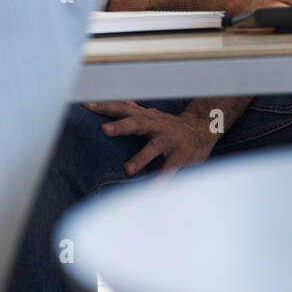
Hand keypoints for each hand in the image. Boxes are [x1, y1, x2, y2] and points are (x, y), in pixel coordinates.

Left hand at [83, 100, 221, 175]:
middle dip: (121, 126)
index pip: (124, 109)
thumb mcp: (151, 115)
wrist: (204, 128)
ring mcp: (169, 141)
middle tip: (104, 129)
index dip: (106, 106)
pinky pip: (169, 168)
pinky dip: (162, 179)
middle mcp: (156, 126)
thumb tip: (110, 103)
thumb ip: (131, 111)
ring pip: (154, 147)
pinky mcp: (180, 156)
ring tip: (127, 169)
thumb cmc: (169, 125)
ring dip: (141, 158)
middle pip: (137, 123)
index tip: (87, 105)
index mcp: (146, 117)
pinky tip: (153, 188)